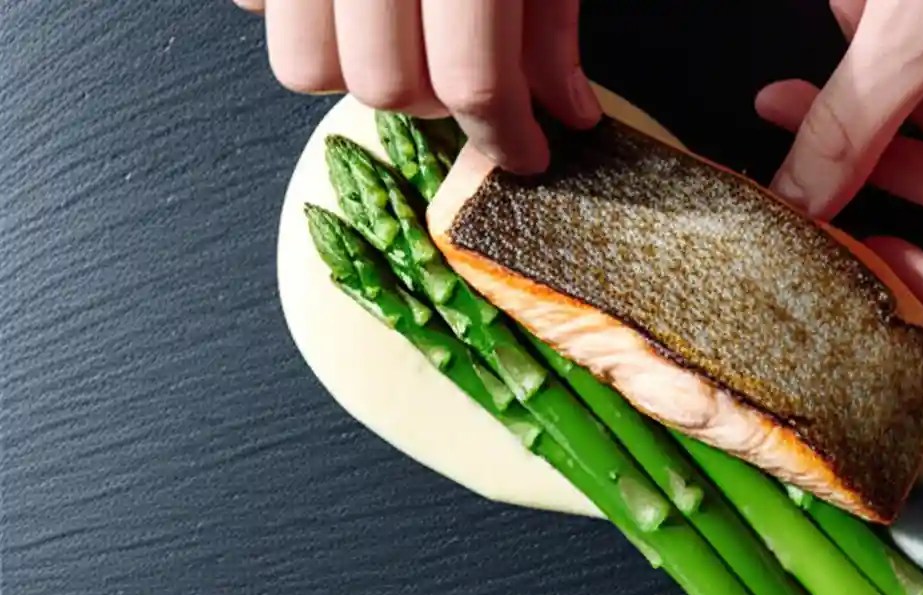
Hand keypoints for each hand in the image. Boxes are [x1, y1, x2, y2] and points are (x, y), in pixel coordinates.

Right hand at [232, 0, 599, 173]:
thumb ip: (549, 29)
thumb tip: (567, 113)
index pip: (473, 81)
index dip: (507, 135)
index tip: (527, 153)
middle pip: (387, 87)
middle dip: (438, 106)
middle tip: (472, 83)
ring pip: (306, 67)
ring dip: (358, 73)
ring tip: (402, 40)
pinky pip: (255, 9)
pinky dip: (300, 16)